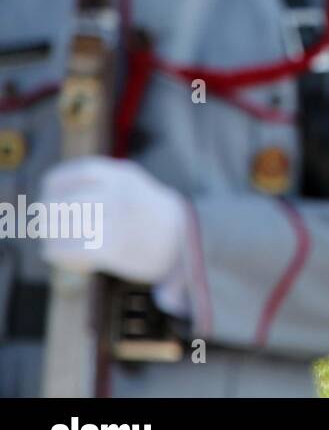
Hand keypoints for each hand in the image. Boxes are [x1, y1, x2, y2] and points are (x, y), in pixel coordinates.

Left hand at [40, 157, 186, 284]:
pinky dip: (58, 253)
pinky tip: (62, 255)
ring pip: (60, 227)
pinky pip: (68, 249)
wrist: (183, 240)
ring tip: (53, 242)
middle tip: (45, 224)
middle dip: (46, 215)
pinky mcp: (111, 247)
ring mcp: (113, 220)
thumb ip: (100, 181)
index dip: (54, 184)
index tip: (47, 193)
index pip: (73, 173)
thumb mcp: (132, 184)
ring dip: (50, 236)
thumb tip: (54, 188)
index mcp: (121, 174)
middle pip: (60, 203)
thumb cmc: (151, 214)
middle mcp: (116, 194)